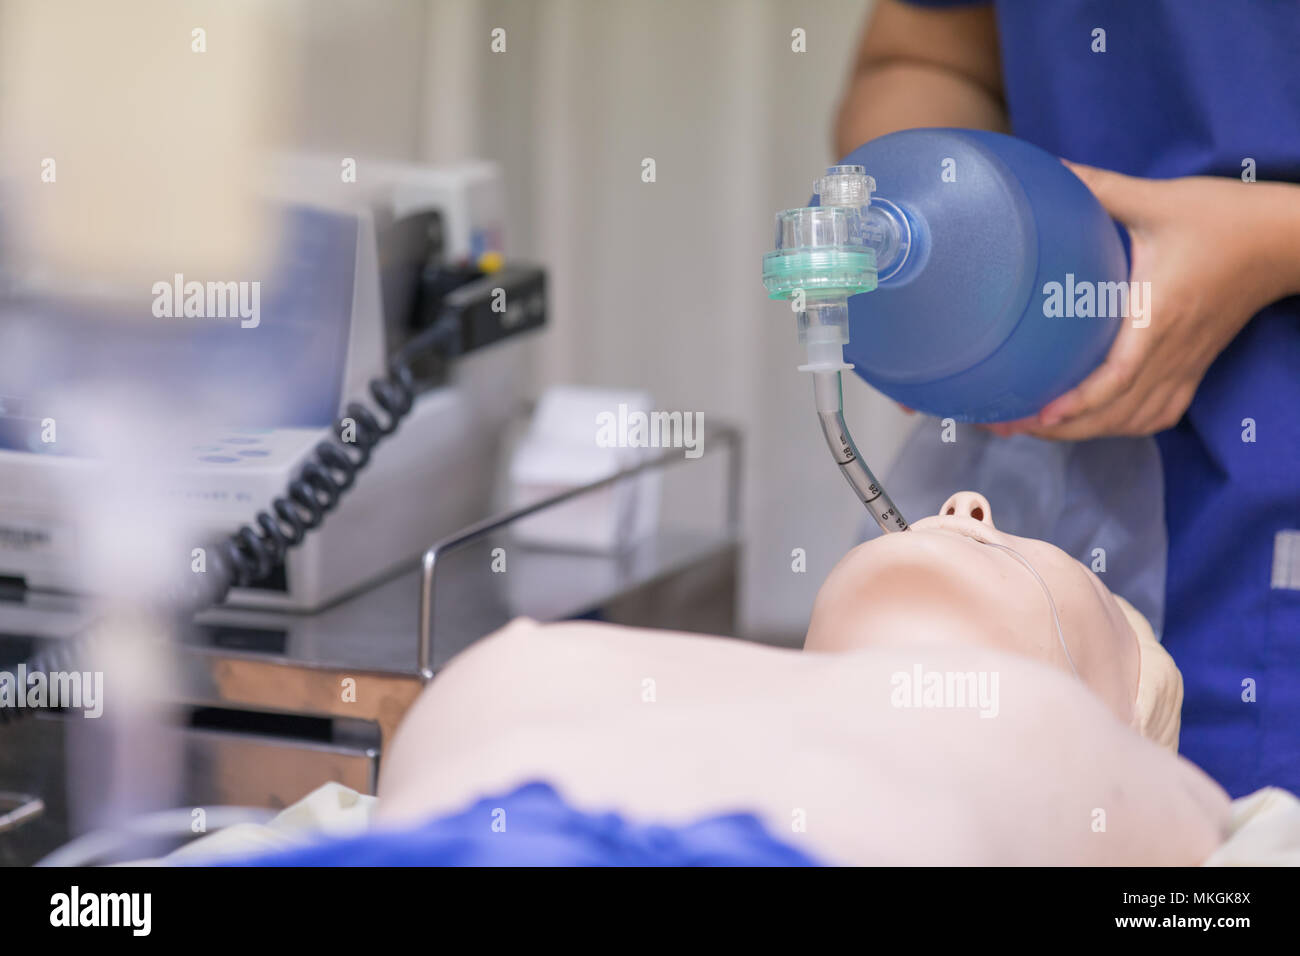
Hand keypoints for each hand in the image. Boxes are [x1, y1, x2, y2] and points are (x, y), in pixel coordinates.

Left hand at [987, 163, 1299, 440]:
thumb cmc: (1226, 217)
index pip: (1118, 376)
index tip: (1040, 413)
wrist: (1288, 238)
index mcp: (1159, 315)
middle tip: (1011, 423)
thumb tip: (1050, 169)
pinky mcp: (1197, 366)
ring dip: (1087, 431)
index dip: (1078, 402)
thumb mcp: (1160, 198)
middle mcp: (1173, 350)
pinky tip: (1095, 420)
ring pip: (1135, 419)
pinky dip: (1123, 424)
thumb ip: (1101, 188)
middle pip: (1116, 413)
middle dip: (1062, 428)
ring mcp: (1187, 363)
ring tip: (1039, 426)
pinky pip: (1159, 413)